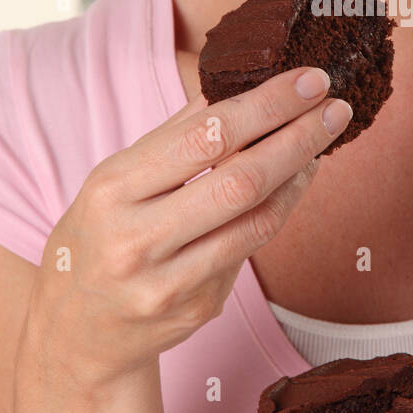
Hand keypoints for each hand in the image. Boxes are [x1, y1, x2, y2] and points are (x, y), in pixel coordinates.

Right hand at [21, 66, 351, 391]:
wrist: (76, 332)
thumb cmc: (101, 235)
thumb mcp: (116, 179)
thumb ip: (174, 135)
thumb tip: (238, 82)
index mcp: (112, 189)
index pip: (205, 136)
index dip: (266, 105)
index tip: (308, 80)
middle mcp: (135, 239)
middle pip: (240, 180)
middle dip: (299, 137)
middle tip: (337, 108)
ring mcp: (167, 283)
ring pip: (255, 221)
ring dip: (298, 177)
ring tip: (320, 144)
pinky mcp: (195, 311)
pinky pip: (250, 253)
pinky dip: (279, 212)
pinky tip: (294, 184)